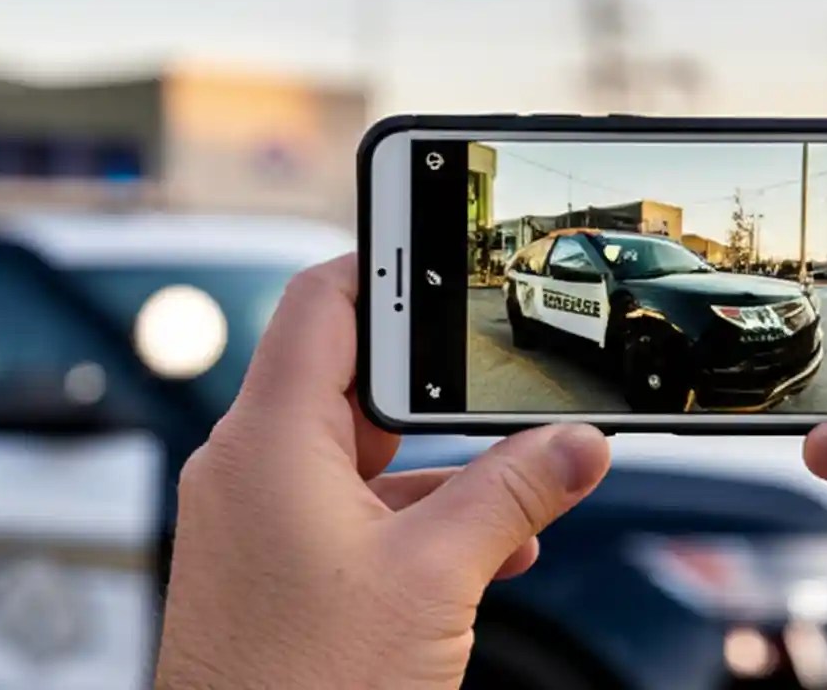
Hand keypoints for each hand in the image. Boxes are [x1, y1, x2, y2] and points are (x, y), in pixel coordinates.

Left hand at [155, 255, 610, 688]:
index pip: (318, 301)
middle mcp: (247, 469)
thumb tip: (578, 446)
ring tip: (511, 482)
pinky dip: (405, 515)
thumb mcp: (436, 580)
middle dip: (432, 386)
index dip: (381, 263)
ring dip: (431, 466)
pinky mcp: (268, 568)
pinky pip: (342, 510)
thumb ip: (514, 497)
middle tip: (499, 381)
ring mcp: (253, 521)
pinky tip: (474, 550)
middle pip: (344, 378)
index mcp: (270, 441)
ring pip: (354, 454)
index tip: (436, 248)